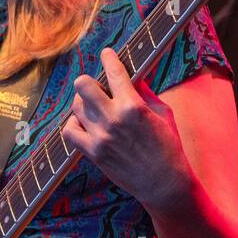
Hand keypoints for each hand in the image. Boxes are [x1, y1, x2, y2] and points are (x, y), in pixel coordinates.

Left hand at [61, 47, 192, 210]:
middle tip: (97, 87)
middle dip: (89, 81)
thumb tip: (132, 74)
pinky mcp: (92, 152)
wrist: (163, 184)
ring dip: (84, 103)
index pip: (114, 72)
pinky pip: (69, 131)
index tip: (107, 53)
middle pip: (83, 85)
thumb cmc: (168, 147)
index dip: (109, 58)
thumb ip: (145, 92)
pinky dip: (74, 124)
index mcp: (133, 106)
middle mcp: (113, 119)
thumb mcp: (163, 113)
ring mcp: (100, 136)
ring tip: (95, 107)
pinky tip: (85, 124)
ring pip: (76, 106)